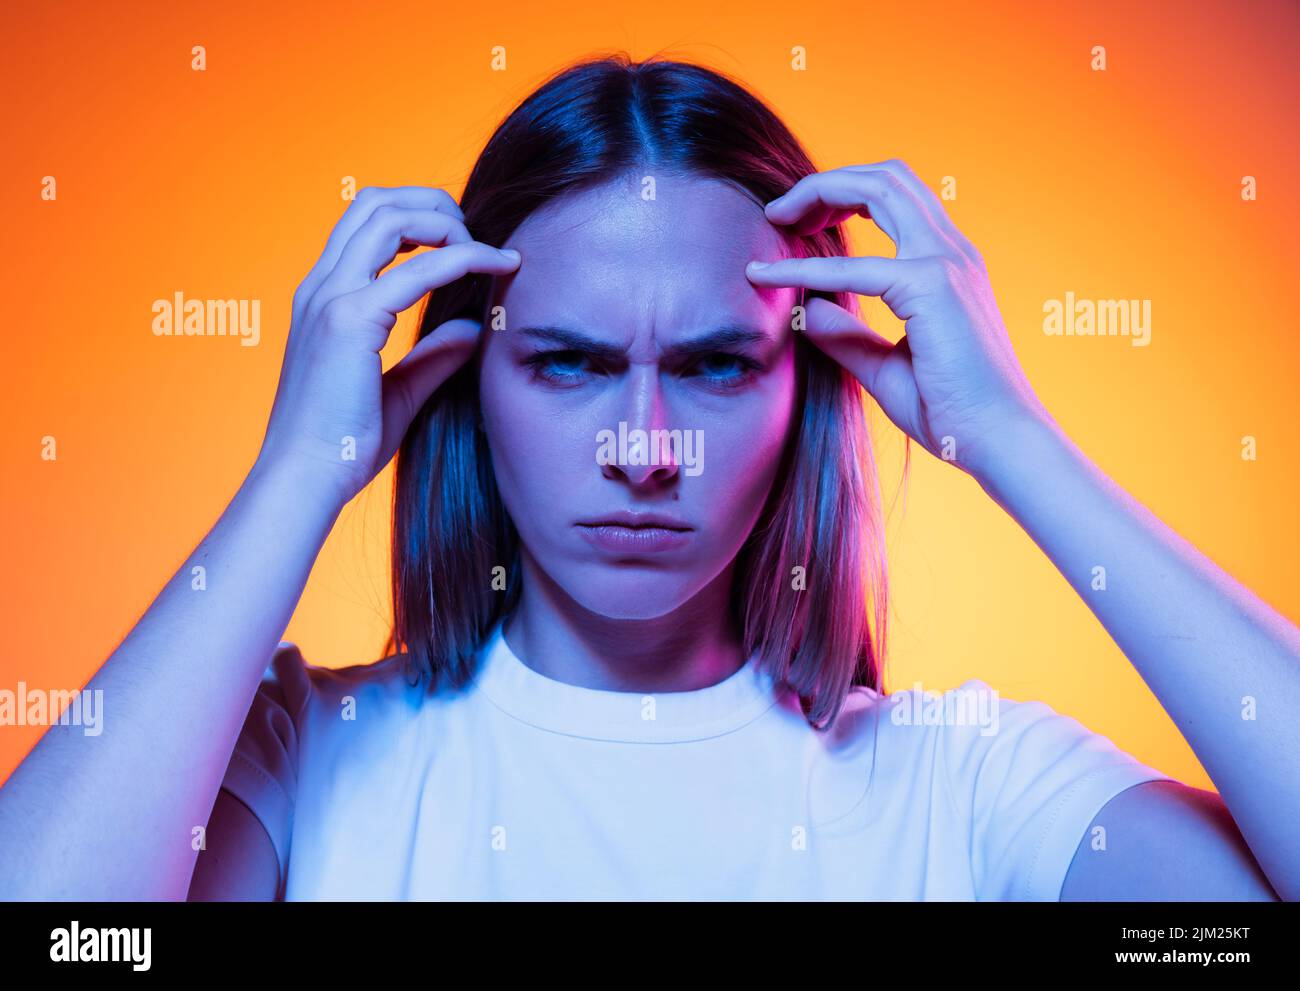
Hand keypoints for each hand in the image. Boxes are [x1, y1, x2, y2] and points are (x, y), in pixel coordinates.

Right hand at [255, 186, 520, 508]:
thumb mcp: (398, 392)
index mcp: (324, 299)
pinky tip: (498, 268)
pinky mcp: (349, 321)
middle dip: (433, 204)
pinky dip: (465, 258)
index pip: (366, 225)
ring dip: (447, 221)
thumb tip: (472, 329)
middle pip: (374, 202)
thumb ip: (433, 357)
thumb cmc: (342, 445)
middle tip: (478, 235)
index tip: (466, 244)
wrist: (305, 477)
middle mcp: (321, 287)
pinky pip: (418, 270)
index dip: (420, 220)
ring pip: (389, 217)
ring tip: (487, 250)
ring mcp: (331, 299)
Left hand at [746, 159, 1047, 478]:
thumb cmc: (954, 412)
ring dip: (819, 193)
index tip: (795, 224)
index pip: (896, 198)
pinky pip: (853, 268)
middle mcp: (952, 251)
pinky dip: (803, 267)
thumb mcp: (887, 367)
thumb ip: (848, 337)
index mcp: (949, 264)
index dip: (841, 197)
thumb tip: (808, 309)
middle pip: (886, 176)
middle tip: (778, 213)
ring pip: (878, 188)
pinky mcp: (931, 287)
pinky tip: (765, 275)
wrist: (1000, 442)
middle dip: (826, 182)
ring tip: (774, 217)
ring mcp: (946, 262)